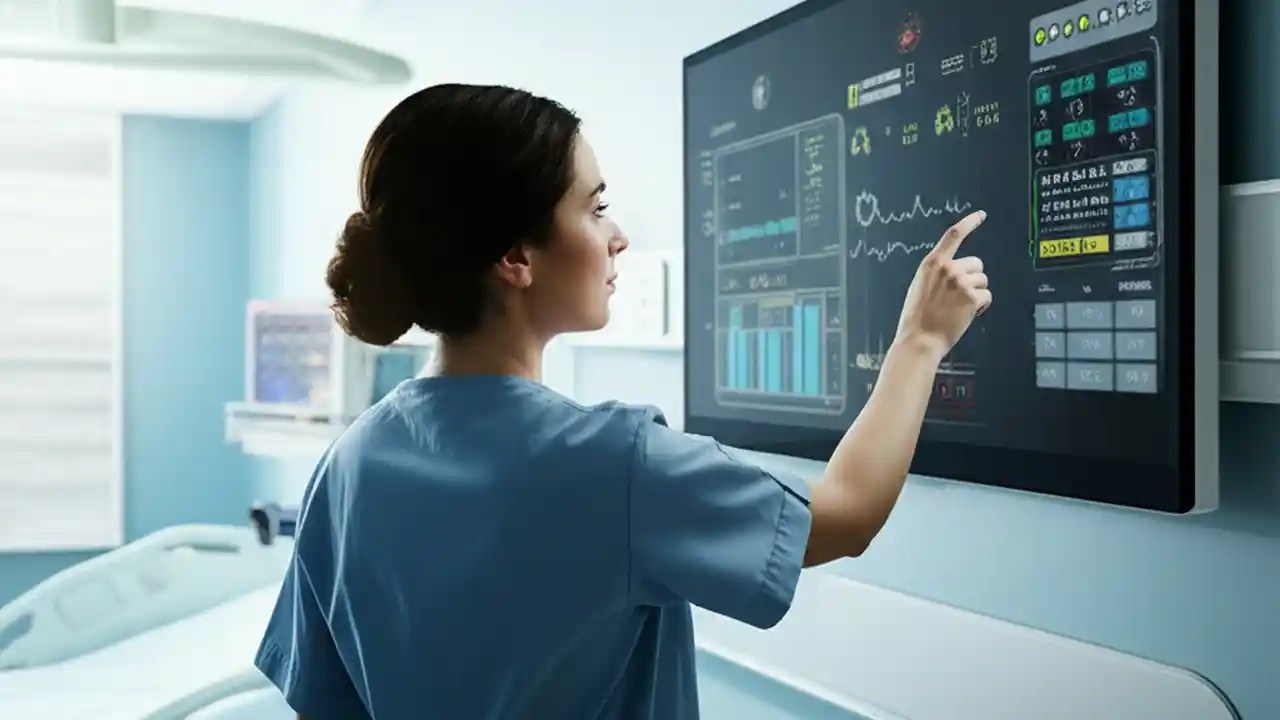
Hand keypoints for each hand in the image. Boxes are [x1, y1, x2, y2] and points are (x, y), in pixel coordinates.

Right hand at [894, 210, 991, 359]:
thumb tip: (960, 272)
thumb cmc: (918, 317)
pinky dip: (981, 306)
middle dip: (973, 278)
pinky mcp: (972, 297)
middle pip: (976, 264)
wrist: (919, 339)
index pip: (953, 235)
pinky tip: (966, 314)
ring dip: (976, 293)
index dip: (969, 223)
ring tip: (958, 308)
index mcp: (931, 263)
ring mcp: (961, 282)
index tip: (981, 215)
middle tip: (957, 298)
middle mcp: (948, 268)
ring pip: (983, 280)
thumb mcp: (921, 287)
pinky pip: (987, 296)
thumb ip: (938, 274)